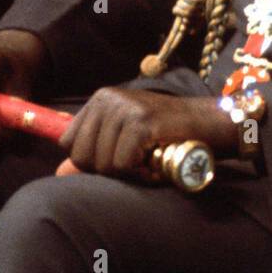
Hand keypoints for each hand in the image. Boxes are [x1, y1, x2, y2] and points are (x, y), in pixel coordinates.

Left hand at [55, 89, 236, 179]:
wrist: (213, 124)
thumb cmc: (170, 136)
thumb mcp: (125, 143)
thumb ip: (93, 155)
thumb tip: (59, 174)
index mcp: (101, 99)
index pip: (69, 143)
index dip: (94, 160)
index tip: (123, 155)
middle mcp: (109, 98)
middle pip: (82, 157)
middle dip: (108, 169)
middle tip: (139, 158)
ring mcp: (125, 108)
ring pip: (102, 165)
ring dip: (128, 172)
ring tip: (150, 157)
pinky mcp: (141, 123)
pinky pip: (122, 166)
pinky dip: (140, 173)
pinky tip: (157, 161)